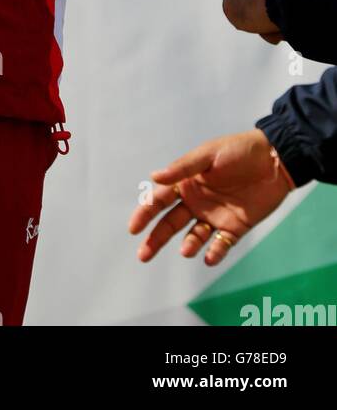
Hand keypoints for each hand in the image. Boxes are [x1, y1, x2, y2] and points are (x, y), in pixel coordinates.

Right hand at [129, 130, 295, 265]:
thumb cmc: (239, 151)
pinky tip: (209, 258)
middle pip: (170, 223)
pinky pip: (221, 244)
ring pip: (194, 236)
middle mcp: (196, 201)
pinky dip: (214, 252)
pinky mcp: (235, 227)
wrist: (276, 160)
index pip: (159, 200)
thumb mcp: (208, 155)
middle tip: (143, 255)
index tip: (133, 228)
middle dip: (156, 239)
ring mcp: (214, 215)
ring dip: (188, 245)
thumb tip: (154, 177)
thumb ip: (182, 168)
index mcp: (186, 182)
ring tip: (186, 250)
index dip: (145, 213)